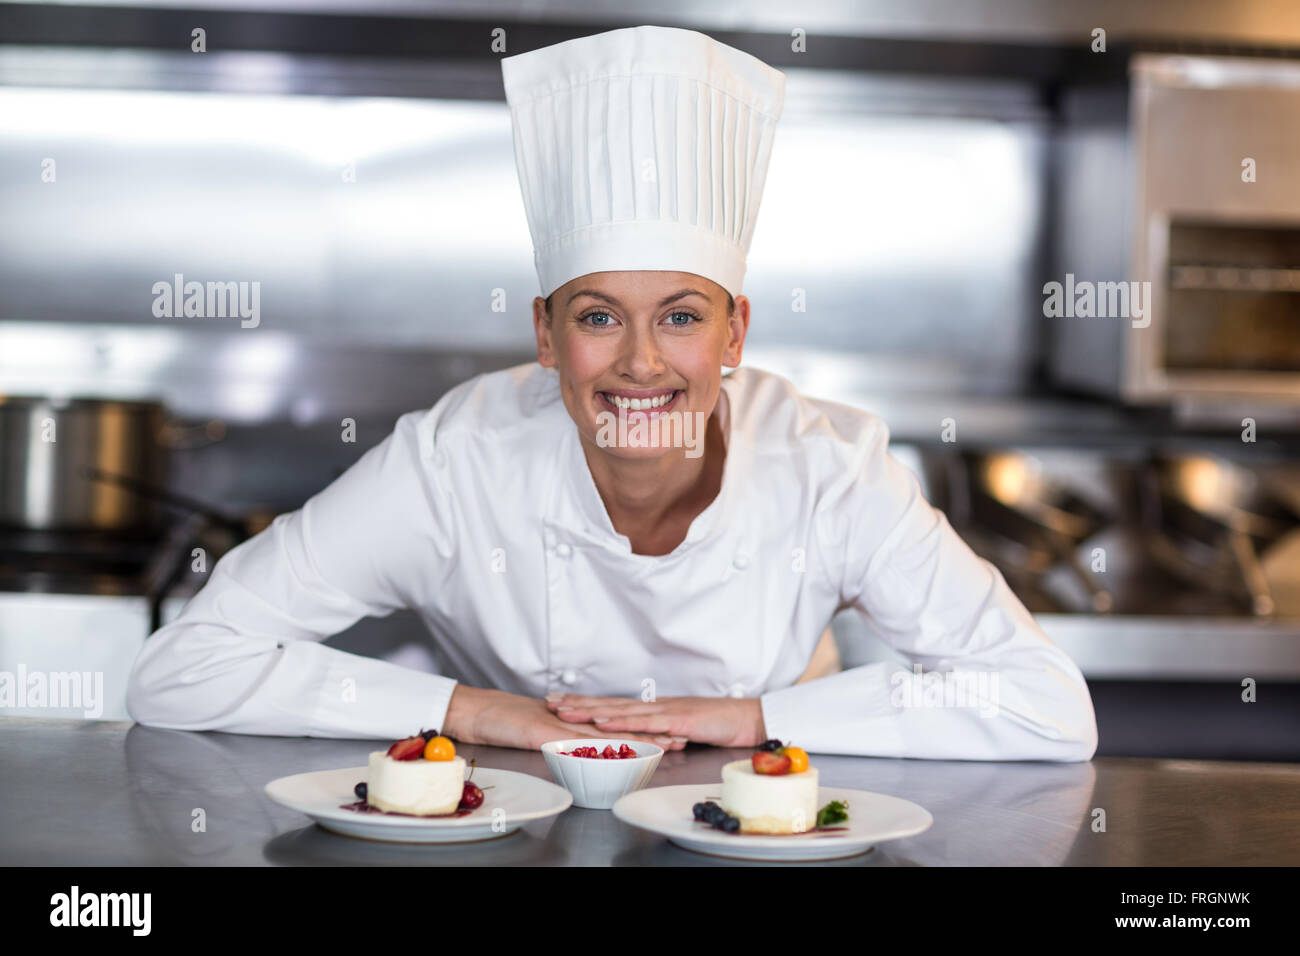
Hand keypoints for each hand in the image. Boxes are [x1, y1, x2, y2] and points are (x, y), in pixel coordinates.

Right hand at [442, 685, 688, 751]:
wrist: (477, 711)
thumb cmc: (505, 721)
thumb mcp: (541, 730)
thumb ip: (563, 736)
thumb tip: (581, 745)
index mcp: (575, 719)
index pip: (616, 724)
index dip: (644, 727)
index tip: (672, 731)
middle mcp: (573, 720)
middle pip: (619, 726)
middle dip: (651, 732)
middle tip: (683, 736)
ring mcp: (561, 725)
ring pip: (605, 732)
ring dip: (635, 739)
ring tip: (664, 743)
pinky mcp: (545, 732)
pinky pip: (574, 741)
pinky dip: (597, 747)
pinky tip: (617, 751)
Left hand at [543, 693, 766, 747]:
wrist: (747, 718)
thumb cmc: (719, 724)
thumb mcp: (684, 731)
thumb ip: (664, 733)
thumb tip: (647, 740)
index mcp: (656, 709)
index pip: (615, 705)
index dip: (587, 702)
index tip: (561, 701)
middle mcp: (655, 707)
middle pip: (610, 704)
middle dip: (578, 702)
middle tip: (549, 700)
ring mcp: (666, 712)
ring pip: (621, 711)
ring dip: (591, 710)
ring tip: (565, 710)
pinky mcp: (678, 722)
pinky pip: (645, 722)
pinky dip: (622, 722)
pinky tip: (604, 722)